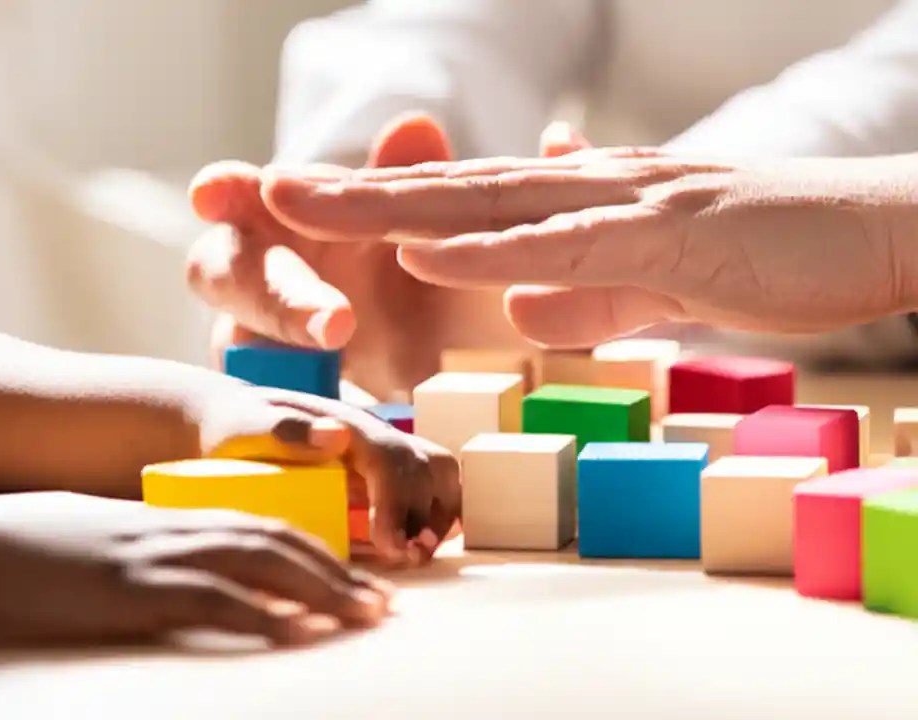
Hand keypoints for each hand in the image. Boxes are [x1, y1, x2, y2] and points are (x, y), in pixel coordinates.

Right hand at [0, 492, 393, 647]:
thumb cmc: (13, 551)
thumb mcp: (87, 542)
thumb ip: (133, 555)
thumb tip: (158, 582)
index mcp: (162, 519)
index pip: (257, 526)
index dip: (311, 551)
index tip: (350, 581)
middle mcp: (169, 529)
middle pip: (275, 540)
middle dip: (336, 573)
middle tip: (382, 606)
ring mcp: (152, 556)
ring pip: (259, 562)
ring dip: (320, 590)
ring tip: (364, 618)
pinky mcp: (130, 589)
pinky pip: (212, 599)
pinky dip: (262, 615)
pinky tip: (297, 634)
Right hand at [185, 113, 533, 400]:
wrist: (461, 367)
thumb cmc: (427, 276)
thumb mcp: (431, 231)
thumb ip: (413, 184)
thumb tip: (414, 126)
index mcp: (280, 219)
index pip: (235, 197)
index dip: (222, 193)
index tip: (212, 193)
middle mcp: (256, 281)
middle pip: (222, 276)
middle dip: (272, 294)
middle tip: (337, 322)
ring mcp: (259, 348)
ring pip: (238, 353)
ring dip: (287, 367)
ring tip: (347, 396)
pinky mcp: (277, 410)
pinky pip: (268, 421)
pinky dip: (294, 429)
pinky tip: (340, 442)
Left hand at [194, 377, 460, 567]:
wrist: (229, 419)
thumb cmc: (232, 426)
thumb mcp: (246, 426)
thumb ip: (287, 430)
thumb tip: (339, 434)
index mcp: (345, 423)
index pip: (391, 458)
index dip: (397, 504)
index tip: (391, 546)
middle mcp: (372, 434)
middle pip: (425, 466)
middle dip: (426, 515)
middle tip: (407, 559)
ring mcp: (379, 451)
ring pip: (437, 471)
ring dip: (439, 514)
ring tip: (416, 554)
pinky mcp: (379, 472)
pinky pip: (427, 486)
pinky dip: (435, 514)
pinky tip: (417, 545)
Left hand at [258, 148, 917, 346]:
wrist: (884, 229)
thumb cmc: (778, 255)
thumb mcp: (660, 287)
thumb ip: (588, 297)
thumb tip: (518, 313)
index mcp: (588, 202)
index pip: (469, 200)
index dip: (386, 203)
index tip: (312, 212)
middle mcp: (593, 188)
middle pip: (453, 190)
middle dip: (354, 193)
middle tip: (265, 189)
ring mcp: (627, 205)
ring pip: (489, 205)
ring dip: (391, 206)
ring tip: (304, 205)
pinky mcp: (669, 237)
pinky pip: (564, 246)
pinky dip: (490, 252)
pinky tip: (423, 253)